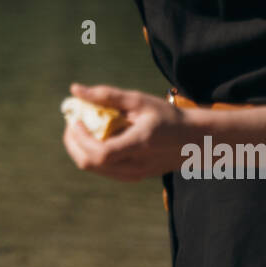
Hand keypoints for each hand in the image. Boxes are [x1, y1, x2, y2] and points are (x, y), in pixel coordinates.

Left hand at [62, 83, 186, 182]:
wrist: (193, 141)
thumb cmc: (167, 117)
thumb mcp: (140, 100)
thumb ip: (107, 95)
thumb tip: (75, 90)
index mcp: (139, 145)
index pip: (100, 153)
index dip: (80, 138)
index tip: (75, 120)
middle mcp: (135, 166)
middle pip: (89, 163)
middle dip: (73, 142)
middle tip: (73, 122)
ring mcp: (133, 175)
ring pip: (93, 168)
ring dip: (79, 147)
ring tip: (82, 127)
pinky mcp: (131, 177)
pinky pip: (102, 169)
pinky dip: (91, 153)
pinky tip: (95, 137)